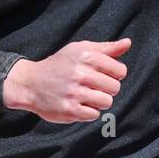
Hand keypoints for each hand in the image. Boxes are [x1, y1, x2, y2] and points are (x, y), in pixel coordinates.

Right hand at [2, 38, 129, 122]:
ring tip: (85, 95)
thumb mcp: (80, 49)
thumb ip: (106, 48)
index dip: (114, 74)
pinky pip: (94, 114)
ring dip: (98, 101)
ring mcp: (75, 93)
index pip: (120, 71)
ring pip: (106, 102)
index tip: (102, 74)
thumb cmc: (59, 64)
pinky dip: (88, 111)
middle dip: (106, 88)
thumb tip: (127, 43)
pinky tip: (78, 103)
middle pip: (115, 88)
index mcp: (86, 56)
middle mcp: (81, 73)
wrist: (31, 83)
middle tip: (92, 86)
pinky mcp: (70, 110)